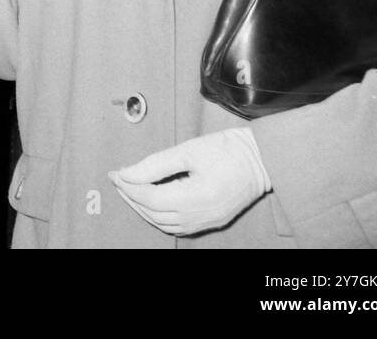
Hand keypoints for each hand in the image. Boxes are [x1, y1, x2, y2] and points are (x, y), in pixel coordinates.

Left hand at [109, 128, 270, 236]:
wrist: (261, 159)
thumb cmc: (228, 150)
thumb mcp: (188, 150)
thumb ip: (155, 164)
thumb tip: (126, 172)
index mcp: (196, 198)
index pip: (150, 198)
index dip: (129, 186)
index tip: (114, 173)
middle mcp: (201, 216)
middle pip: (154, 214)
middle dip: (131, 196)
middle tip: (118, 179)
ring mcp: (207, 222)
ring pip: (164, 224)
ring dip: (143, 208)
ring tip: (130, 188)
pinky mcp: (210, 221)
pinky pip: (177, 226)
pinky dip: (159, 215)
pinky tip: (151, 200)